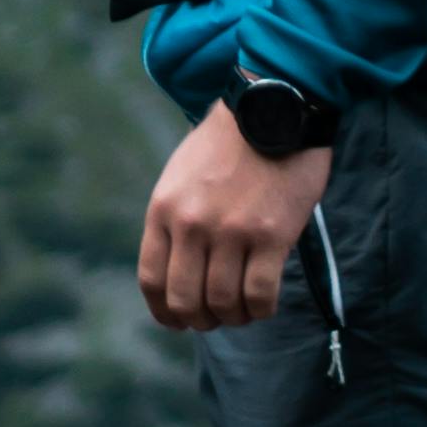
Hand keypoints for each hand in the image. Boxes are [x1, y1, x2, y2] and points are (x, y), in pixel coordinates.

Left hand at [139, 106, 333, 333]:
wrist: (274, 105)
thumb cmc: (230, 142)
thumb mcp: (181, 175)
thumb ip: (174, 219)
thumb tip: (178, 270)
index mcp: (164, 209)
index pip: (152, 280)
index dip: (163, 312)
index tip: (178, 321)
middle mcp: (192, 224)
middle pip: (185, 300)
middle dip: (200, 320)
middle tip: (215, 318)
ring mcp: (231, 231)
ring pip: (223, 303)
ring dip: (233, 317)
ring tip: (243, 311)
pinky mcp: (271, 234)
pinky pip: (260, 295)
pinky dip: (260, 309)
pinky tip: (264, 303)